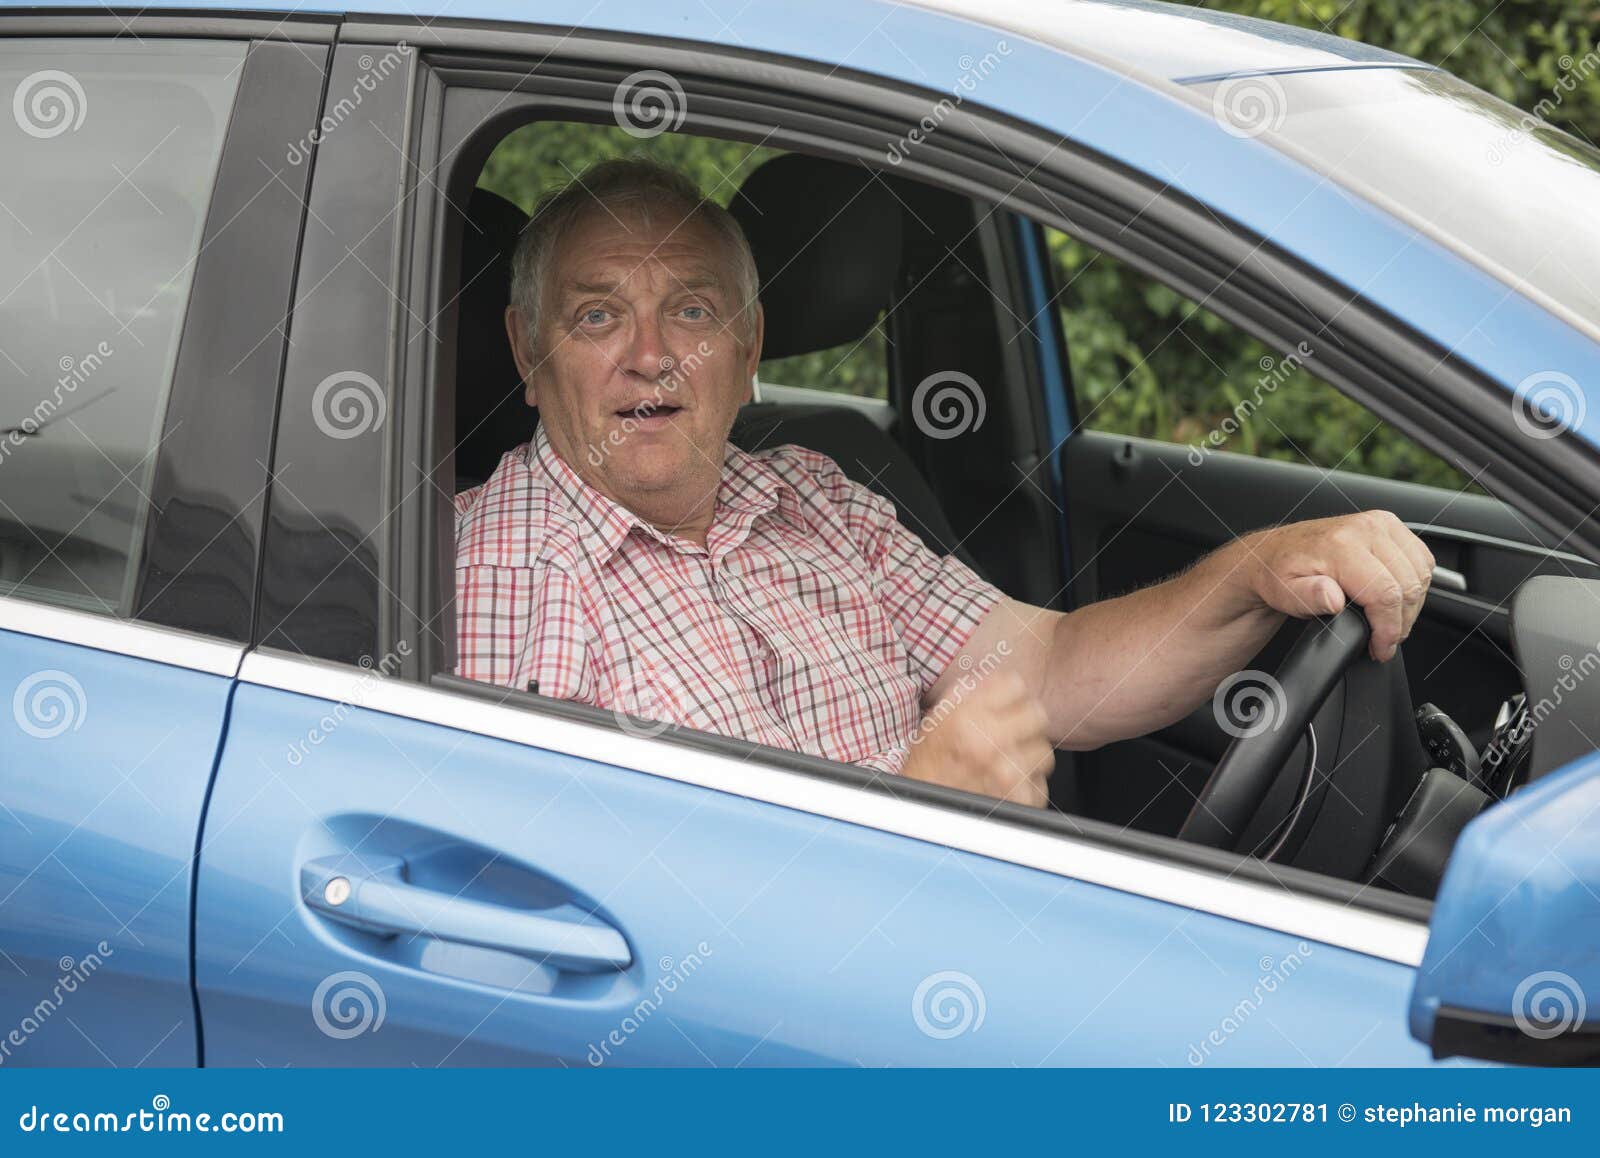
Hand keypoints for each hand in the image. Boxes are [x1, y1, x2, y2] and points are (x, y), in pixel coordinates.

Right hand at [900, 671, 1053, 806]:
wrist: (920, 812)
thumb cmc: (926, 767)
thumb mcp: (936, 720)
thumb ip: (966, 692)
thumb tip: (997, 677)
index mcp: (967, 717)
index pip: (1015, 684)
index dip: (1011, 693)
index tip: (1008, 702)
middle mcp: (990, 742)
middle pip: (1038, 714)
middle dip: (1026, 721)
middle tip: (1014, 731)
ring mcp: (1007, 774)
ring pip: (1044, 751)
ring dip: (1029, 756)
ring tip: (1009, 762)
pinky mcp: (1018, 801)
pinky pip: (1040, 785)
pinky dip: (1027, 786)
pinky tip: (1008, 786)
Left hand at [1237, 510, 1434, 661]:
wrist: (1275, 552)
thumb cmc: (1280, 573)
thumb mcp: (1284, 593)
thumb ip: (1308, 597)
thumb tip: (1333, 598)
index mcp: (1341, 545)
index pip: (1386, 593)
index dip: (1389, 628)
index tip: (1382, 648)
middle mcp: (1365, 528)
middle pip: (1408, 586)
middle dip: (1401, 622)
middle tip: (1384, 642)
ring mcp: (1380, 524)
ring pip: (1420, 574)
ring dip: (1411, 605)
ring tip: (1388, 622)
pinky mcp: (1390, 525)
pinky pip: (1421, 560)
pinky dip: (1415, 583)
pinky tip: (1394, 598)